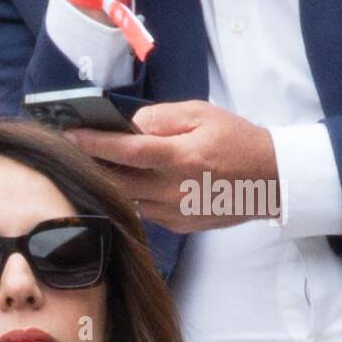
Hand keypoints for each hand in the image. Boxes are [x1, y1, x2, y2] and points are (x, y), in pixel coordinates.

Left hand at [66, 100, 280, 231]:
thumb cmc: (237, 140)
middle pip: (117, 184)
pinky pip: (143, 211)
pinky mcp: (177, 226)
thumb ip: (160, 118)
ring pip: (127, 201)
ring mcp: (175, 213)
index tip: (68, 134)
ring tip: (98, 166)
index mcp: (182, 158)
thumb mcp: (201, 115)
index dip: (94, 143)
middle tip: (73, 152)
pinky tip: (131, 182)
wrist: (273, 180)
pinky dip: (133, 196)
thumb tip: (126, 127)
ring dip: (110, 185)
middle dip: (91, 167)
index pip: (127, 151)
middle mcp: (175, 190)